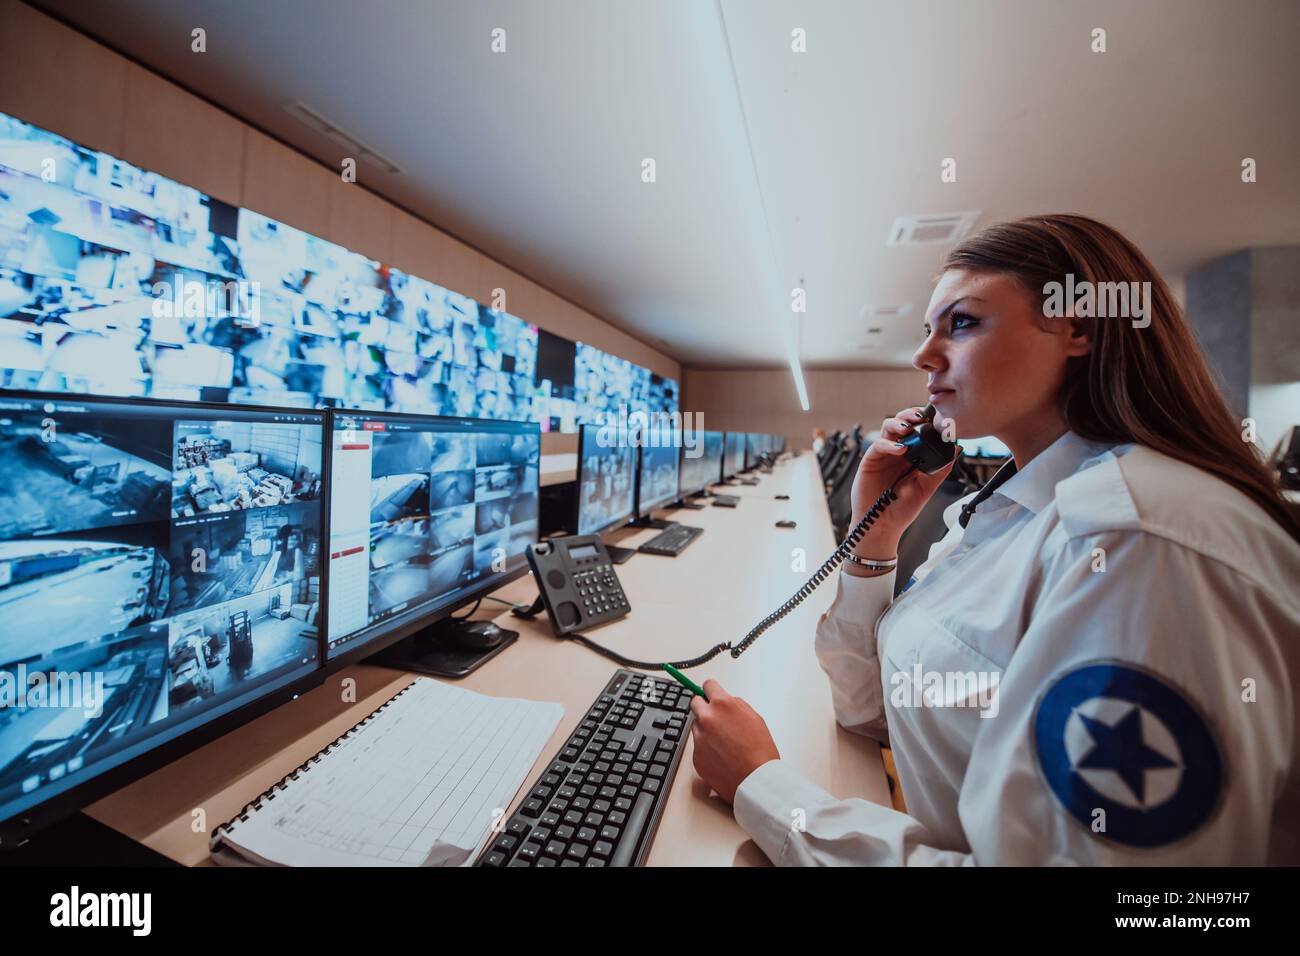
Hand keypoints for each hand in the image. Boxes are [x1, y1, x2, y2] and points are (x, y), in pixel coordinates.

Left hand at [689, 680, 779, 803]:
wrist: (756, 781)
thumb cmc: (760, 751)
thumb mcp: (755, 718)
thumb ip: (736, 705)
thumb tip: (725, 701)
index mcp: (723, 705)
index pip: (708, 685)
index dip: (712, 691)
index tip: (712, 694)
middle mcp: (707, 718)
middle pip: (695, 703)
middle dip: (704, 707)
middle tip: (716, 718)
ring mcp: (699, 738)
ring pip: (696, 726)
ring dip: (705, 729)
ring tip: (725, 743)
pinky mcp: (696, 756)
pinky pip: (698, 746)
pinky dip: (706, 749)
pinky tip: (722, 756)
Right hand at [848, 405, 960, 553]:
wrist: (882, 526)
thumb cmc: (902, 509)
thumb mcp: (927, 488)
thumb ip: (941, 468)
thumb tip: (957, 449)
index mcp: (913, 455)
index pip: (919, 430)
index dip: (926, 421)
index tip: (938, 418)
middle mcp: (898, 451)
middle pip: (903, 423)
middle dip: (911, 414)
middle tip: (921, 416)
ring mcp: (884, 454)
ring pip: (888, 427)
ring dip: (899, 422)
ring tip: (908, 427)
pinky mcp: (870, 460)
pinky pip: (878, 445)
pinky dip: (889, 444)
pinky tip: (899, 449)